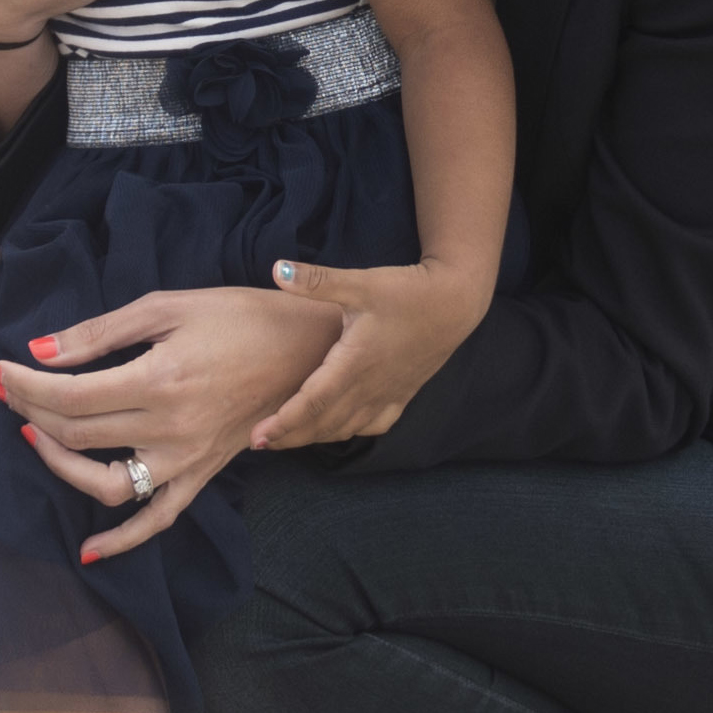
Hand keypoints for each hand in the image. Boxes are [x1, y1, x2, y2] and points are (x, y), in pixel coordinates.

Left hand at [0, 285, 339, 560]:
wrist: (312, 348)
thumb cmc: (241, 316)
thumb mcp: (168, 306)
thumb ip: (100, 333)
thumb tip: (41, 351)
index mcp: (160, 380)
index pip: (70, 395)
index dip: (25, 384)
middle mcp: (171, 428)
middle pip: (77, 433)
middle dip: (31, 410)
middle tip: (8, 389)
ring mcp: (188, 459)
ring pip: (106, 483)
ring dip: (58, 465)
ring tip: (35, 437)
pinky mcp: (204, 474)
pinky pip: (158, 519)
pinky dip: (123, 541)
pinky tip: (88, 549)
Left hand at [249, 258, 490, 450]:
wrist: (456, 302)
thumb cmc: (407, 292)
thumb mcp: (361, 282)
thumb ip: (317, 281)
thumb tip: (276, 269)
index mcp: (355, 363)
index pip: (312, 403)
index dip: (283, 424)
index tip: (256, 437)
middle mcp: (370, 386)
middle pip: (323, 423)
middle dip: (289, 437)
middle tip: (258, 443)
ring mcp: (388, 394)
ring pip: (346, 428)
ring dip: (315, 436)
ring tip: (287, 438)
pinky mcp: (402, 395)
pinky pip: (371, 425)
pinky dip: (348, 432)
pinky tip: (336, 429)